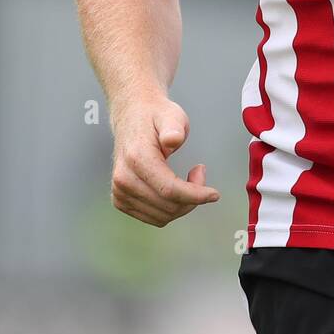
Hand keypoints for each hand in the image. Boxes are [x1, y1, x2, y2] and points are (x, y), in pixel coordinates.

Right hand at [110, 96, 220, 225]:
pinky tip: (175, 189)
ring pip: (162, 217)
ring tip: (189, 179)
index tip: (214, 194)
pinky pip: (154, 218)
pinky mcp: (121, 200)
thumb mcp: (171, 115)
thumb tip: (172, 140)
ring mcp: (120, 192)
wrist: (132, 118)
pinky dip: (171, 209)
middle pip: (168, 206)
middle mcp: (123, 179)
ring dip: (183, 204)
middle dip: (193, 197)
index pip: (170, 189)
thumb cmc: (155, 117)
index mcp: (136, 158)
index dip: (195, 195)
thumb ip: (173, 128)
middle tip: (200, 173)